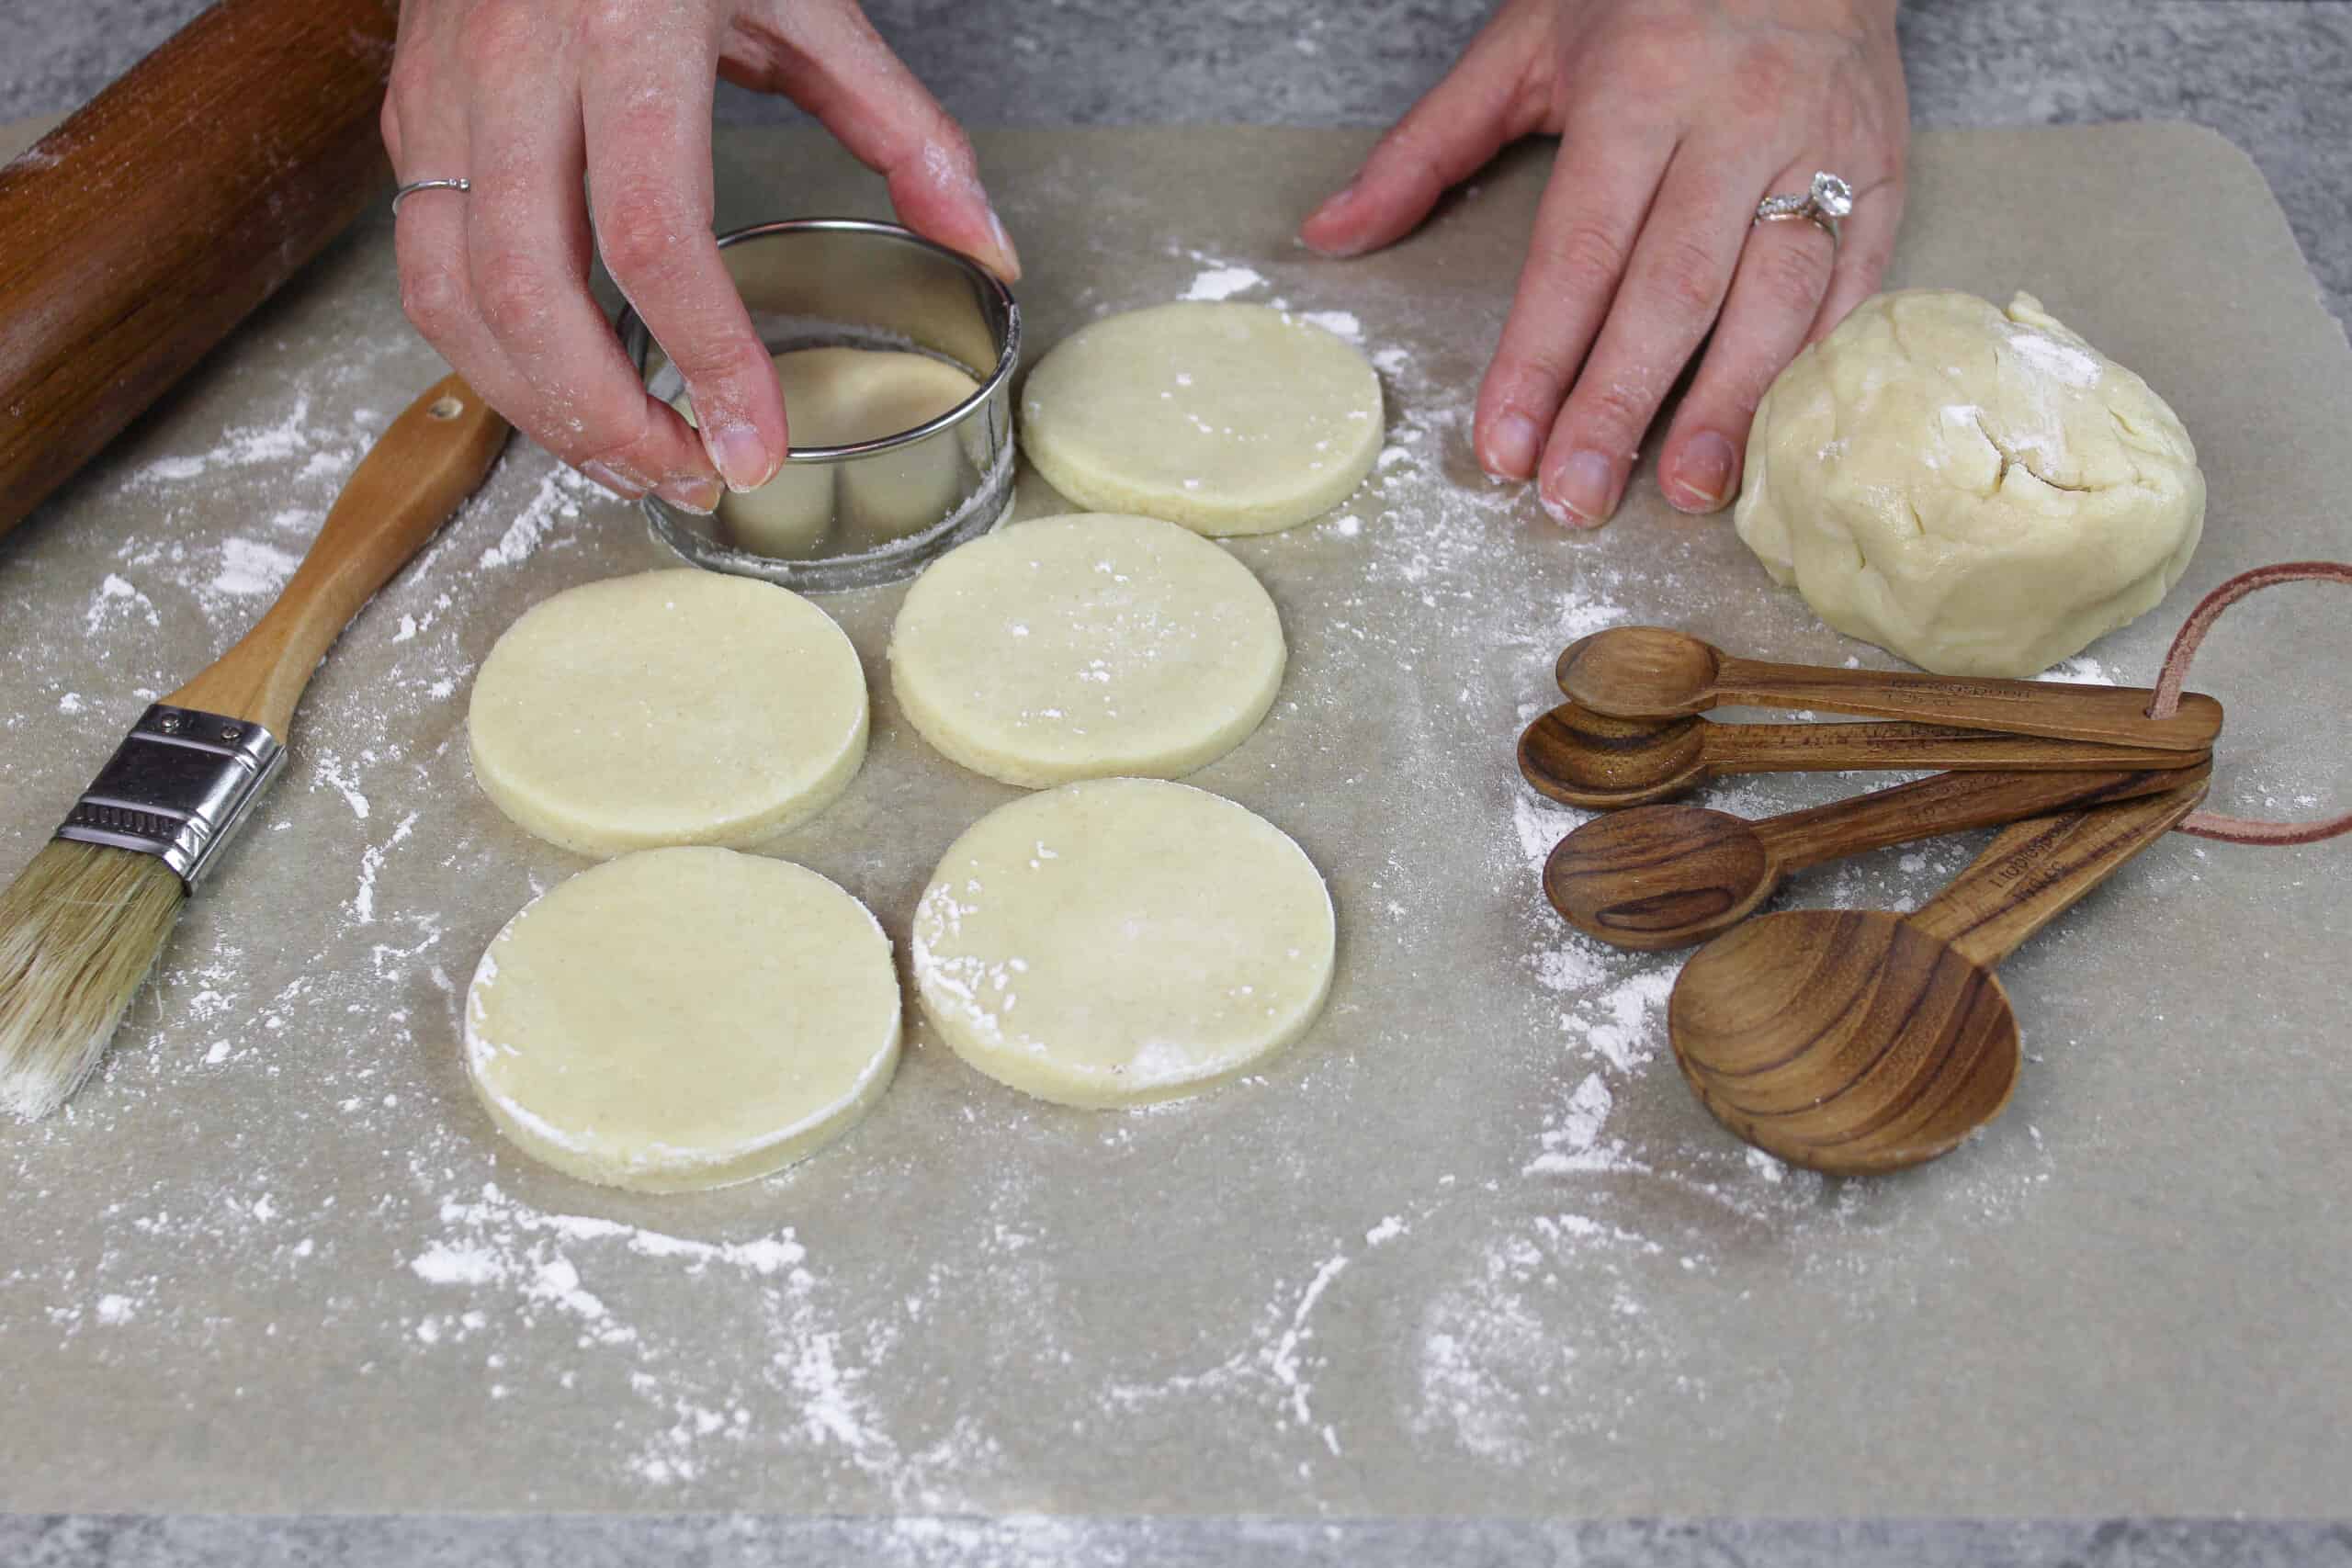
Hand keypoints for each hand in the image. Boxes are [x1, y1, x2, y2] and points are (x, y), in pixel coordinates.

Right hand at [381, 0, 1019, 509]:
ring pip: (453, 297)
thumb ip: (903, 128)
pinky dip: (488, 358)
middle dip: (607, 420)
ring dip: (538, 411)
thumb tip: (988, 247)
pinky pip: (424, 268)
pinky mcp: (408, 115)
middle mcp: (516, 63)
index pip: (653, 233)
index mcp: (627, 25)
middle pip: (528, 290)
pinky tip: (562, 398)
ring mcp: (443, 92)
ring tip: (632, 465)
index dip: (706, 361)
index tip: (754, 449)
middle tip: (689, 487)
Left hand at [1301, 0, 1906, 525]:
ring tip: (1684, 493)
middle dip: (1619, 404)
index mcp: (1640, 89)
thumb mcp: (1524, 43)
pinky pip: (1851, 288)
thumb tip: (1333, 233)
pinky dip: (1810, 370)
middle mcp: (1737, 123)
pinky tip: (1774, 438)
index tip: (1505, 446)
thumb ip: (1427, 146)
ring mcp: (1822, 153)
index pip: (1580, 249)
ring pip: (1774, 297)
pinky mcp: (1882, 180)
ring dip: (1728, 405)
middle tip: (1577, 497)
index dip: (1539, 356)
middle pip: (1673, 288)